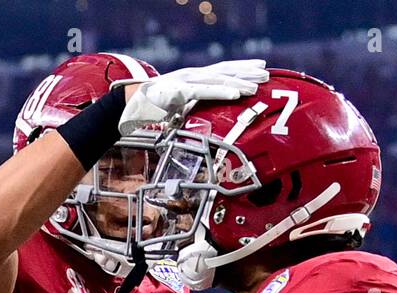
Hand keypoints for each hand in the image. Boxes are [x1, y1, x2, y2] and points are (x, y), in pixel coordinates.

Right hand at [117, 60, 267, 134]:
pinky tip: (236, 92)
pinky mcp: (180, 90)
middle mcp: (192, 76)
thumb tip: (211, 120)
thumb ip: (195, 109)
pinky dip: (222, 90)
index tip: (261, 68)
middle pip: (225, 71)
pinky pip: (205, 90)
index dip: (242, 68)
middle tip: (267, 75)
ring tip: (256, 86)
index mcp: (194, 79)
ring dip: (239, 82)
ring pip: (218, 79)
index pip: (222, 70)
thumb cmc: (154, 109)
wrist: (129, 106)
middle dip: (246, 73)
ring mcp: (186, 81)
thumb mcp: (180, 108)